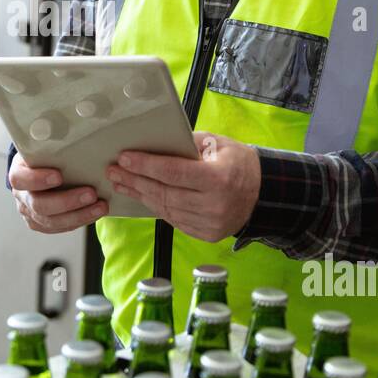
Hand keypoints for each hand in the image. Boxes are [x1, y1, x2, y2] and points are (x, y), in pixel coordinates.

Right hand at [9, 152, 107, 233]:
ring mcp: (30, 212)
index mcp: (18, 172)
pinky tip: (95, 213)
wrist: (40, 170)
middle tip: (91, 193)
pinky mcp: (41, 224)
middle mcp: (21, 195)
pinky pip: (60, 227)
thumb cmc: (45, 156)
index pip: (20, 178)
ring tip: (100, 206)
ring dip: (79, 215)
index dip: (38, 179)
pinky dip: (79, 221)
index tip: (58, 175)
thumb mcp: (44, 147)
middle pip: (38, 205)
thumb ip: (53, 146)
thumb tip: (76, 133)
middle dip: (67, 201)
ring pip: (51, 221)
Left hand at [105, 131, 260, 242]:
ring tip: (122, 183)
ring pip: (165, 208)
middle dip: (135, 180)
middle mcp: (213, 205)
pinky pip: (173, 219)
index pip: (173, 172)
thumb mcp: (218, 144)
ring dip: (141, 195)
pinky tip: (143, 196)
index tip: (124, 158)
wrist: (263, 194)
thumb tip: (155, 143)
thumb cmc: (239, 163)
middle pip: (164, 192)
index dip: (145, 165)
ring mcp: (209, 224)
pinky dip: (156, 207)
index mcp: (218, 179)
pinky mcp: (206, 234)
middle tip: (114, 171)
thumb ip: (187, 144)